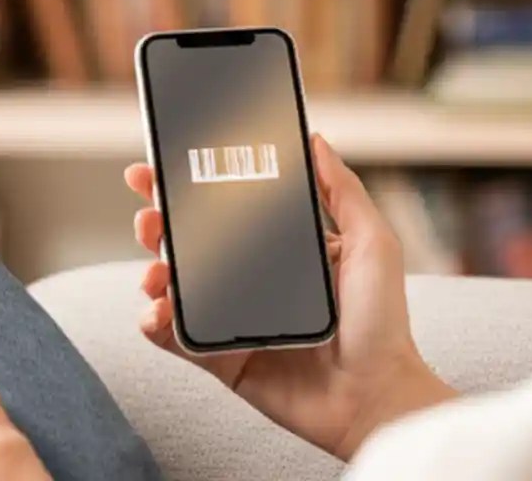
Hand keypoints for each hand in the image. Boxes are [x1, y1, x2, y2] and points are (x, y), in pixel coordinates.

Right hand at [125, 134, 455, 459]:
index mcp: (282, 250)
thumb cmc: (383, 321)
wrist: (376, 394)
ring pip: (175, 288)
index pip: (227, 209)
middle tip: (148, 213)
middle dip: (159, 223)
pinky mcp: (223, 360)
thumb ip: (341, 190)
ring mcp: (234, 320)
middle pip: (190, 243)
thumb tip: (313, 139)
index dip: (190, 186)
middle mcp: (253, 281)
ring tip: (156, 269)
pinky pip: (177, 339)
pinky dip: (156, 323)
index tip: (160, 165)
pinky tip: (158, 310)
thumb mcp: (371, 242)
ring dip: (154, 271)